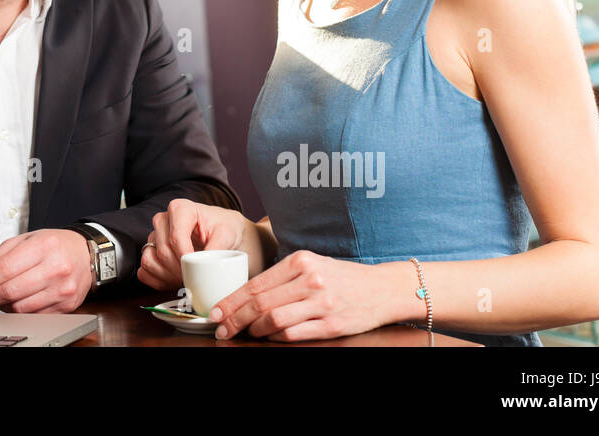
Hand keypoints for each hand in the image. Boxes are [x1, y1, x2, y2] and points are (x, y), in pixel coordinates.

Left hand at [0, 229, 93, 312]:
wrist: (85, 254)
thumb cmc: (54, 246)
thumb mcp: (25, 240)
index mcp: (43, 246)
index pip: (4, 269)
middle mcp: (56, 268)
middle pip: (11, 291)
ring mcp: (63, 289)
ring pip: (20, 308)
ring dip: (1, 305)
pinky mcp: (67, 306)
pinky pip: (33, 316)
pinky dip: (18, 311)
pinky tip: (15, 302)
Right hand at [138, 198, 251, 290]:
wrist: (224, 235)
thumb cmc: (225, 229)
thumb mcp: (228, 234)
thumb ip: (217, 248)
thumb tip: (204, 266)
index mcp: (181, 209)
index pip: (175, 238)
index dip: (186, 258)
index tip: (197, 269)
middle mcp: (164, 220)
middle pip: (163, 251)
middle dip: (179, 270)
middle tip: (195, 276)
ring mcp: (154, 236)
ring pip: (149, 260)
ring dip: (167, 276)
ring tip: (185, 278)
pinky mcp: (150, 252)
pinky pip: (144, 271)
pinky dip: (157, 280)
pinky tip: (174, 281)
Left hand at [207, 250, 389, 340]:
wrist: (382, 289)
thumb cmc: (342, 277)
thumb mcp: (312, 264)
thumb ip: (283, 276)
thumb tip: (245, 295)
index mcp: (301, 261)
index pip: (256, 284)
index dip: (231, 301)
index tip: (215, 312)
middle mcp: (310, 280)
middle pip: (260, 303)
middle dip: (235, 318)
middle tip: (221, 328)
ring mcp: (322, 303)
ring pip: (274, 320)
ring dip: (253, 330)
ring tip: (243, 334)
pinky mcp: (332, 324)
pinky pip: (294, 334)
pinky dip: (276, 337)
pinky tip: (268, 337)